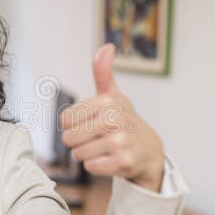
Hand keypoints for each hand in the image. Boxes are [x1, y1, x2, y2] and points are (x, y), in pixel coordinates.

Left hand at [60, 43, 164, 192]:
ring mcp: (120, 141)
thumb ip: (103, 73)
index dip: (72, 125)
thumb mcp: (113, 95)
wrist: (148, 149)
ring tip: (103, 148)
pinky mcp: (123, 162)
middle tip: (94, 139)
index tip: (88, 123)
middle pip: (69, 138)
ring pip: (78, 154)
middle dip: (77, 142)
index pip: (65, 119)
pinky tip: (109, 159)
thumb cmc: (124, 120)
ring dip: (86, 155)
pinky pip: (90, 167)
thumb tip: (106, 47)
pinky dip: (96, 166)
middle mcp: (114, 119)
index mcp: (107, 102)